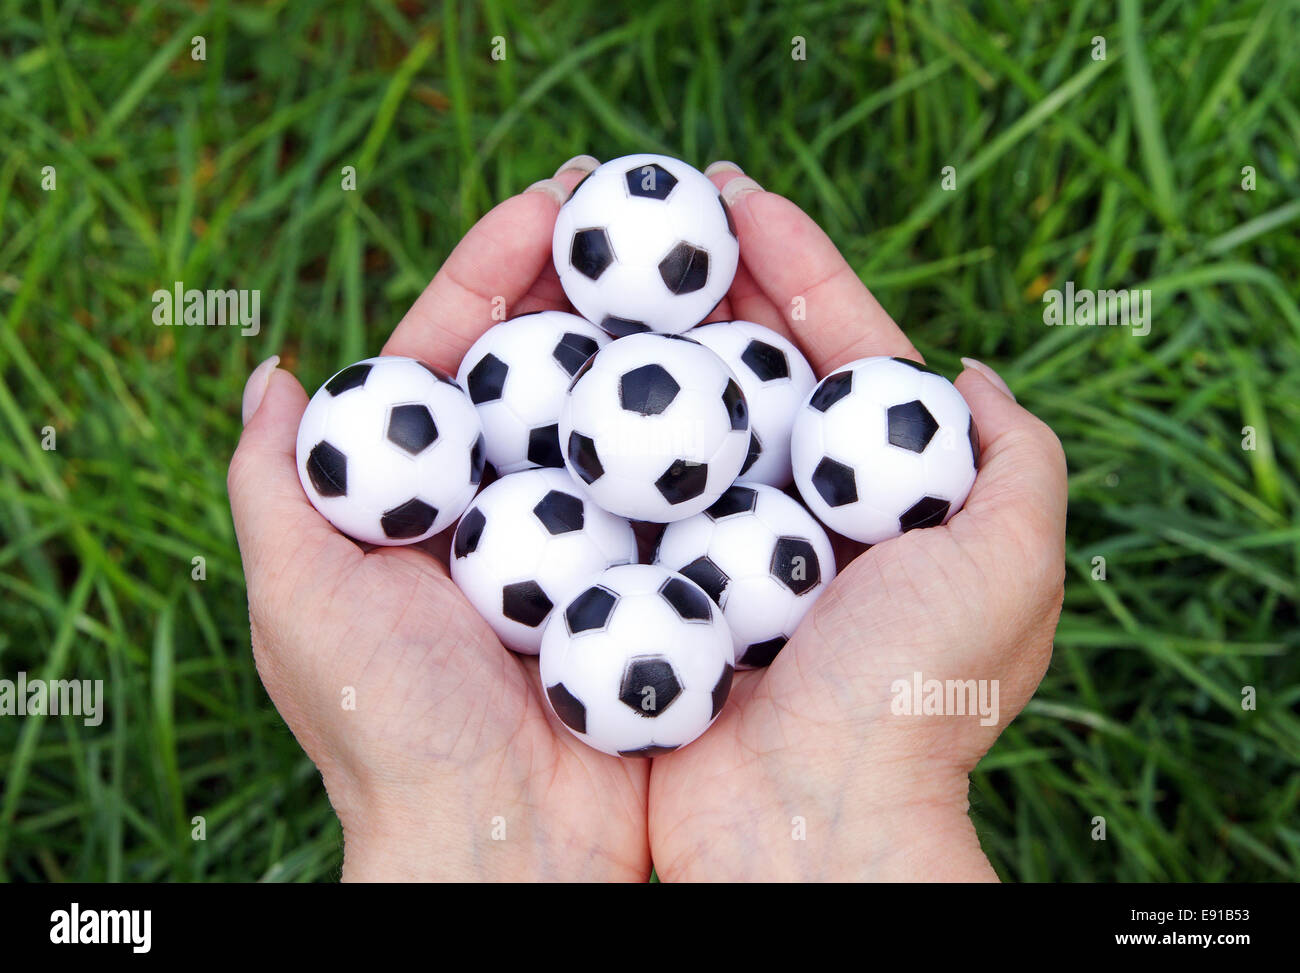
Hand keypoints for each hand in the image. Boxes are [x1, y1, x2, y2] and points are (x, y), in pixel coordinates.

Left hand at [228, 156, 650, 881]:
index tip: (546, 202)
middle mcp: (516, 505)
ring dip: (666, 336)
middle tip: (645, 199)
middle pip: (556, 367)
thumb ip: (275, 489)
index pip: (458, 355)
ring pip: (632, 413)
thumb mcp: (300, 604)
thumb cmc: (389, 733)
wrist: (503, 851)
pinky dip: (722, 430)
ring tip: (713, 256)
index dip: (494, 272)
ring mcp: (597, 539)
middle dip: (595, 278)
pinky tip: (760, 368)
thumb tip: (264, 372)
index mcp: (428, 496)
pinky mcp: (663, 579)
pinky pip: (696, 490)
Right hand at [646, 164, 1067, 880]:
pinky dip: (579, 430)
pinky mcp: (641, 585)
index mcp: (875, 491)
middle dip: (699, 279)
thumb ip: (1020, 461)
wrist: (812, 830)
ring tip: (580, 255)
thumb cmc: (915, 697)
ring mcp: (707, 544)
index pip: (835, 347)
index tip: (736, 194)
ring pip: (667, 417)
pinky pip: (603, 492)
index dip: (794, 264)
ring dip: (631, 338)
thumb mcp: (1012, 568)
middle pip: (742, 368)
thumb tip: (975, 374)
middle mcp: (788, 508)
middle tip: (645, 198)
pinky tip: (540, 368)